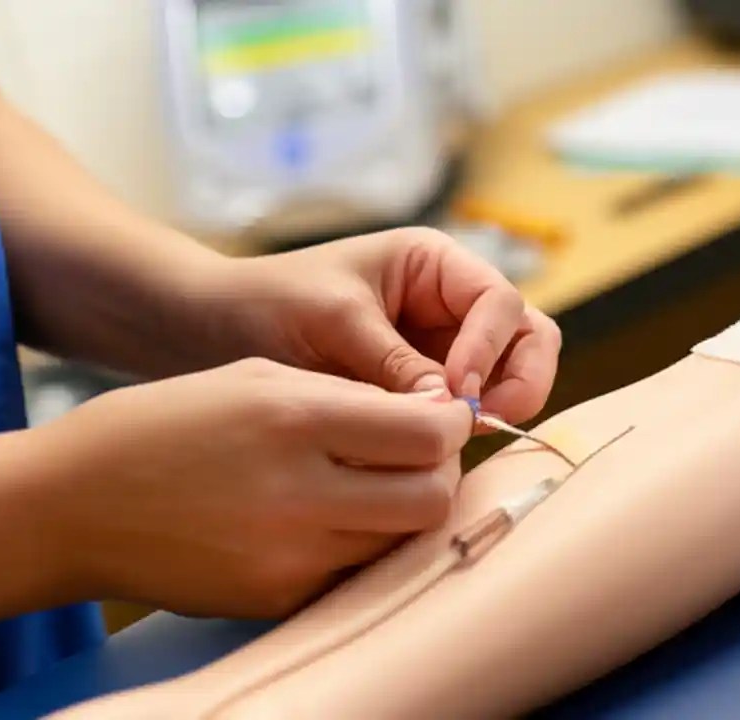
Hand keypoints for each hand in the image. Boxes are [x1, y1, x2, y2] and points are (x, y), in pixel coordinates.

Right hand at [32, 358, 471, 617]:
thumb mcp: (253, 378)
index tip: (440, 416)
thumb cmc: (161, 426)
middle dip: (440, 472)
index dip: (449, 422)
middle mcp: (298, 493)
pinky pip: (352, 574)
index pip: (427, 433)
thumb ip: (344, 397)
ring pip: (399, 542)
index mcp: (292, 419)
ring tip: (367, 485)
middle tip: (417, 455)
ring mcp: (287, 557)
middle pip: (431, 498)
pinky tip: (322, 520)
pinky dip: (356, 546)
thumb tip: (425, 419)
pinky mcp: (275, 598)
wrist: (71, 505)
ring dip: (402, 511)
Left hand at [229, 228, 560, 424]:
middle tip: (485, 420)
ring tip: (456, 441)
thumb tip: (451, 411)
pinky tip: (431, 455)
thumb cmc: (269, 302)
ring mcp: (440, 352)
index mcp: (433, 265)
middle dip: (519, 378)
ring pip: (507, 379)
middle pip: (526, 338)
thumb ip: (392, 361)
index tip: (458, 389)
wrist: (213, 331)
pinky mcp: (422, 396)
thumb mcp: (333, 320)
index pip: (498, 300)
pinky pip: (465, 414)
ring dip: (498, 408)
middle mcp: (448, 306)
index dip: (491, 345)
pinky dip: (462, 433)